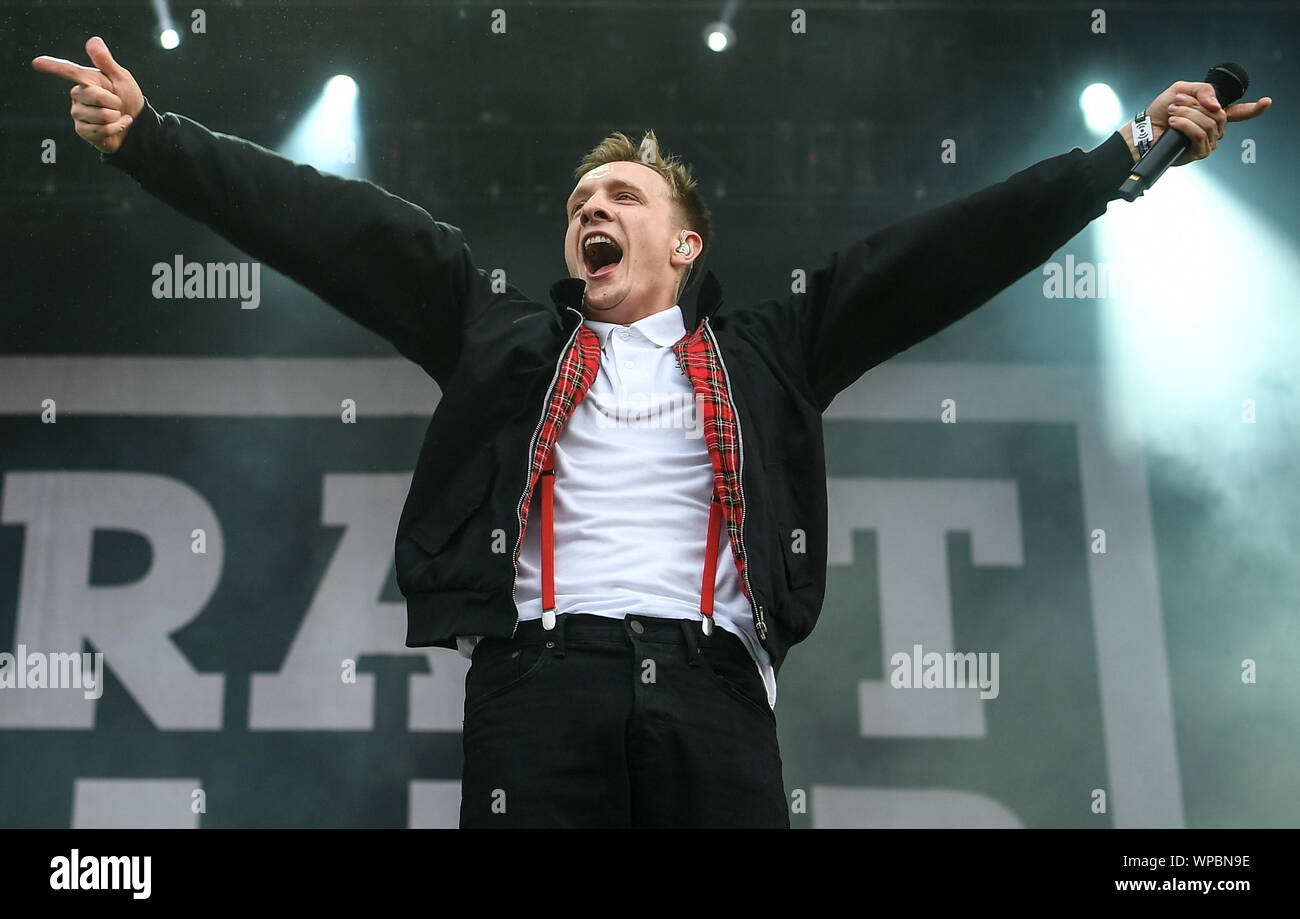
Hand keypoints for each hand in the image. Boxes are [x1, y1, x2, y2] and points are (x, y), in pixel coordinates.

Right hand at [32, 36, 144, 154]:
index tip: (37, 63)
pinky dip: (117, 128)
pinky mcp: (82, 130)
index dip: (53, 67)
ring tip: (116, 115)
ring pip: (102, 115)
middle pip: (96, 96)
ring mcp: (78, 114)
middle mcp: (77, 95)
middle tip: (118, 103)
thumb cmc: (127, 97)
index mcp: (85, 80)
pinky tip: (117, 126)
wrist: (136, 123)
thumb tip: (93, 40)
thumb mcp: (121, 78)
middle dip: (115, 101)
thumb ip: (106, 61)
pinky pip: (103, 130)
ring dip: (116, 117)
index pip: (68, 72)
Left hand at [1142, 80, 1271, 166]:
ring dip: (1187, 114)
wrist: (1144, 131)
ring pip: (1210, 124)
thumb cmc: (1160, 112)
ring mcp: (1208, 142)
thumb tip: (1216, 105)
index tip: (1267, 102)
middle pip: (1219, 114)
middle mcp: (1214, 129)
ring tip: (1171, 113)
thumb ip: (1202, 90)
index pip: (1239, 112)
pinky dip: (1186, 125)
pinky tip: (1174, 123)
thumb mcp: (1181, 90)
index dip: (1254, 109)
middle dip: (1195, 105)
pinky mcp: (1199, 153)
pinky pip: (1200, 134)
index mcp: (1213, 114)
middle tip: (1175, 104)